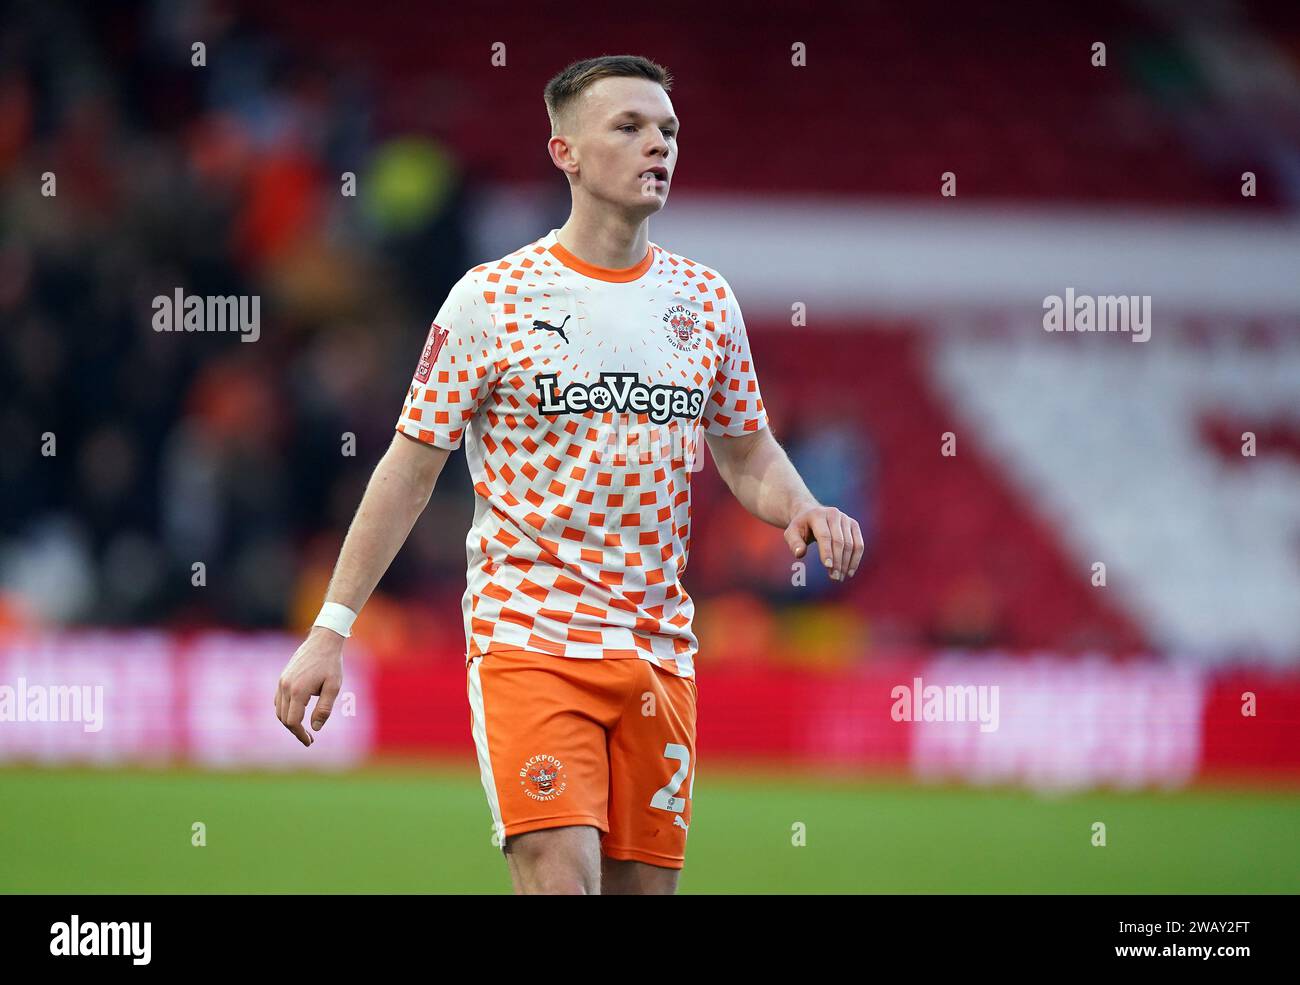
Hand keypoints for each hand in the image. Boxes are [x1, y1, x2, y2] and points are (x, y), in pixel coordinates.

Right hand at [275, 627, 344, 746]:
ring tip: (304, 728)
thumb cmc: (331, 664)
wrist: (323, 640)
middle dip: (295, 730)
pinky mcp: (282, 678)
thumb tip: (315, 728)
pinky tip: (298, 713)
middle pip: (284, 718)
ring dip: (289, 721)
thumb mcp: (333, 687)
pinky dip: (285, 710)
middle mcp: (285, 687)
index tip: (310, 741)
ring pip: (279, 710)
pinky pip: (278, 700)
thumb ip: (324, 709)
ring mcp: (281, 681)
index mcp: (298, 691)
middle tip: (309, 738)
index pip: (293, 721)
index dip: (300, 734)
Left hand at [784, 504, 863, 580]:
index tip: (827, 567)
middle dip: (837, 561)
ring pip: (851, 544)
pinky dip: (855, 559)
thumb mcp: (791, 533)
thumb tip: (800, 554)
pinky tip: (849, 572)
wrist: (811, 514)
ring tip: (840, 577)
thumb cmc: (800, 527)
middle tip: (834, 577)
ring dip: (847, 563)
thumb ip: (794, 543)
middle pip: (839, 541)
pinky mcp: (854, 525)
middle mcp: (834, 514)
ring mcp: (846, 519)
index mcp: (818, 515)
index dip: (827, 551)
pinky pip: (859, 544)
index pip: (824, 536)